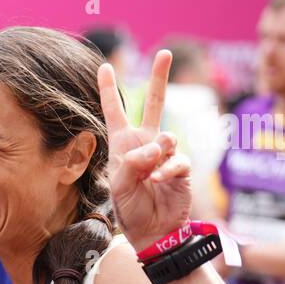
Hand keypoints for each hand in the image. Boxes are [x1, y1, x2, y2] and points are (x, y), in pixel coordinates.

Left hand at [98, 50, 191, 252]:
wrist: (154, 231)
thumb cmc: (130, 210)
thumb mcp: (119, 187)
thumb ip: (132, 164)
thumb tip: (155, 147)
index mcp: (123, 144)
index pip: (114, 111)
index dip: (107, 90)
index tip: (103, 65)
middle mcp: (145, 143)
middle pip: (154, 104)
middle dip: (159, 78)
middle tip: (164, 53)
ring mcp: (165, 153)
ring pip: (167, 136)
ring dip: (157, 155)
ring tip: (149, 176)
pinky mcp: (181, 166)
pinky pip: (177, 159)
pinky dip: (168, 171)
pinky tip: (160, 182)